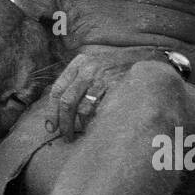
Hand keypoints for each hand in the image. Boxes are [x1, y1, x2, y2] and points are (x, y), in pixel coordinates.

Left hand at [48, 46, 163, 138]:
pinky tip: (92, 128)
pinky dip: (91, 121)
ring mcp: (100, 77)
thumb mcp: (94, 65)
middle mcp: (86, 68)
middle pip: (67, 101)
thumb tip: (60, 108)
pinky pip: (96, 109)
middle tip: (64, 136)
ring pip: (80, 108)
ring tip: (78, 135)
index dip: (51, 110)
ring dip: (77, 125)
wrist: (144, 58)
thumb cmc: (116, 67)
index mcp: (78, 63)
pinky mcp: (112, 86)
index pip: (57, 89)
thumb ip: (78, 80)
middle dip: (63, 122)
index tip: (50, 127)